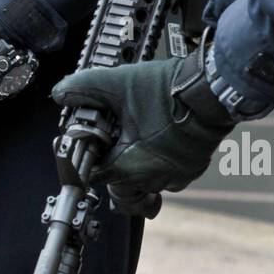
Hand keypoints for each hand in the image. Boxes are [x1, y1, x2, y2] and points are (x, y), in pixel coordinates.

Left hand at [52, 46, 234, 217]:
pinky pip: (168, 176)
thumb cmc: (168, 93)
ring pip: (145, 185)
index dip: (87, 163)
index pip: (96, 178)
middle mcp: (152, 178)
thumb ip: (85, 88)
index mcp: (128, 166)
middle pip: (121, 188)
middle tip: (110, 151)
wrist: (212, 91)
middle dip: (112, 173)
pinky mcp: (192, 170)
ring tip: (133, 144)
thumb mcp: (118, 84)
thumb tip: (61, 92)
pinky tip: (156, 142)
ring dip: (136, 169)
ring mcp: (175, 177)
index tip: (88, 151)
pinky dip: (159, 164)